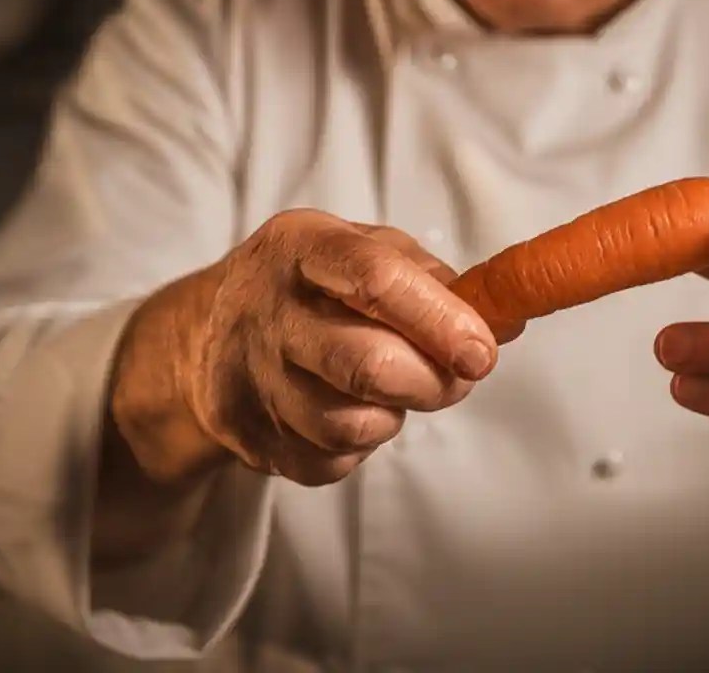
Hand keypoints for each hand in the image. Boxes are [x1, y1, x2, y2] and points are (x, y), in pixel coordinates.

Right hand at [110, 209, 504, 485]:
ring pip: (350, 425)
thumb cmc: (311, 288)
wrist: (206, 336)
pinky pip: (329, 462)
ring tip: (391, 390)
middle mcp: (267, 309)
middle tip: (456, 377)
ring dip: (394, 416)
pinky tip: (348, 410)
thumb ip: (432, 280)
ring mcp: (251, 377)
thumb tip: (503, 321)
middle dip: (431, 382)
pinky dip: (358, 446)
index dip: (440, 320)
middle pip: (366, 364)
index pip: (374, 278)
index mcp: (301, 247)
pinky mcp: (247, 434)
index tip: (482, 352)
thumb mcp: (362, 250)